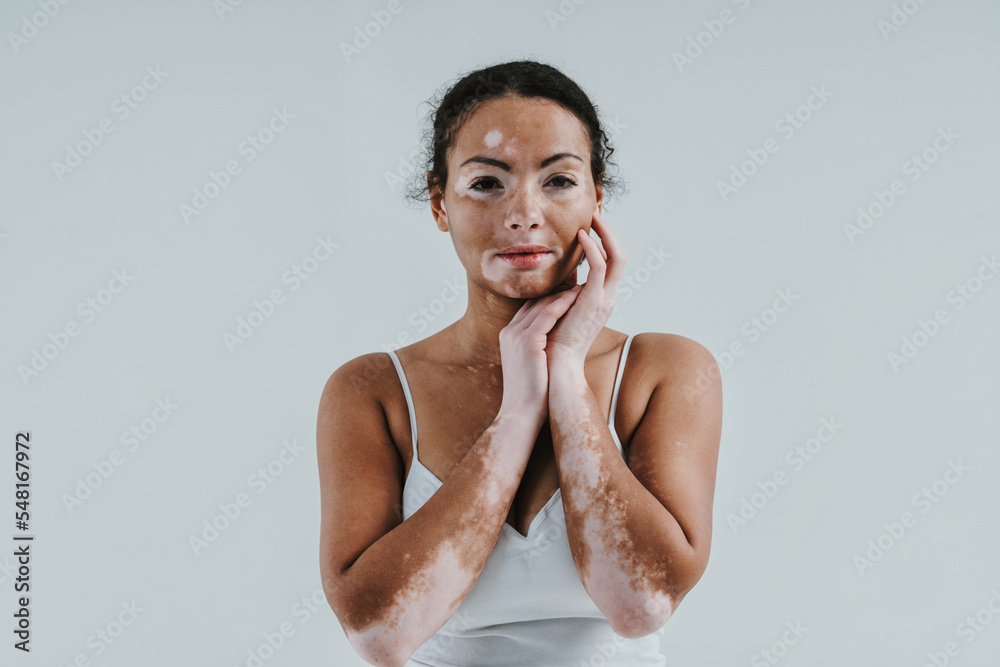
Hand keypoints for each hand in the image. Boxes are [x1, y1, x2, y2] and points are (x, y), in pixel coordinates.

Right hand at [498, 282, 583, 425]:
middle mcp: (510, 331)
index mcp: (510, 335)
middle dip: (558, 289)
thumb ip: (539, 345)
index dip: (551, 296)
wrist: (521, 414)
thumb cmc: (532, 393)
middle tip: (580, 278)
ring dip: (564, 292)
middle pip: (536, 301)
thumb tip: (556, 338)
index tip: (571, 287)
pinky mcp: (527, 341)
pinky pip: (547, 315)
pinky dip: (564, 303)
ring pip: (542, 304)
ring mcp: (516, 335)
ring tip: (583, 283)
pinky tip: (579, 296)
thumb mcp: (532, 363)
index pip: (531, 307)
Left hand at [545, 210, 626, 369]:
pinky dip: (593, 248)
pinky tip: (581, 236)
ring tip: (592, 218)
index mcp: (602, 300)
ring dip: (605, 234)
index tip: (592, 225)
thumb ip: (564, 294)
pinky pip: (600, 266)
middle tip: (596, 214)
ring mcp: (605, 299)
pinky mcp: (594, 301)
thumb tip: (557, 280)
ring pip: (617, 257)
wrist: (555, 365)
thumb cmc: (553, 341)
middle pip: (620, 256)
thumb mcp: (561, 311)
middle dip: (610, 233)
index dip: (604, 242)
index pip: (610, 264)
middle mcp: (609, 298)